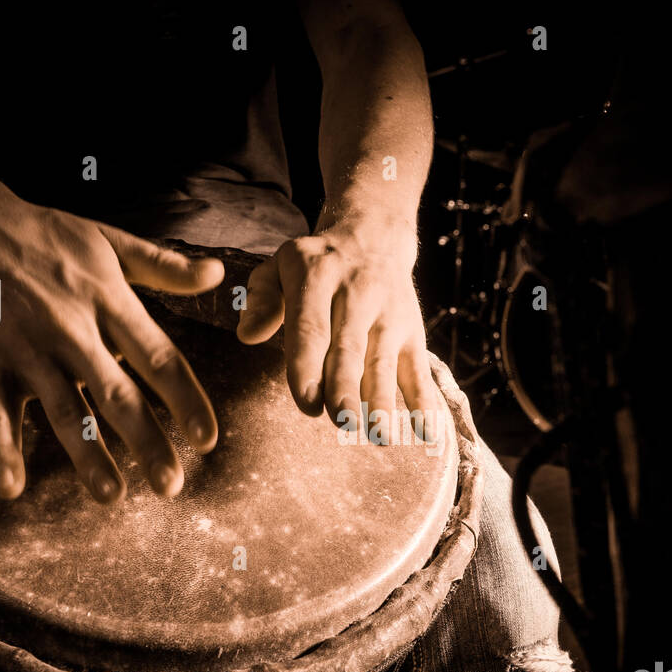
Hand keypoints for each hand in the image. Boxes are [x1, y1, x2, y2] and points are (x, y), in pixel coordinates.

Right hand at [0, 166, 222, 502]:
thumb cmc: (47, 234)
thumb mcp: (110, 241)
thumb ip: (164, 267)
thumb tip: (215, 274)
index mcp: (109, 303)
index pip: (158, 357)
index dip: (186, 400)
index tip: (208, 440)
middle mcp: (72, 331)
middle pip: (116, 394)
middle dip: (146, 442)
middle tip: (171, 485)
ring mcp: (28, 351)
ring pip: (62, 411)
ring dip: (86, 456)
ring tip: (112, 495)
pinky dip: (1, 450)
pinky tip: (11, 489)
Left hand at [235, 221, 440, 441]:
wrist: (374, 236)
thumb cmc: (315, 265)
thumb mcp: (278, 266)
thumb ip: (260, 300)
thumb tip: (248, 335)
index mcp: (317, 276)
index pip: (311, 326)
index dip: (308, 365)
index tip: (307, 402)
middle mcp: (357, 294)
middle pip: (350, 349)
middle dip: (346, 388)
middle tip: (343, 423)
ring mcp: (389, 314)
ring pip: (384, 362)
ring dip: (383, 401)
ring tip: (379, 435)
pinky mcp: (412, 331)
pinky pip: (418, 369)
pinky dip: (422, 401)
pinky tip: (423, 432)